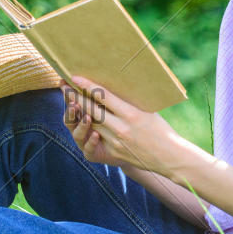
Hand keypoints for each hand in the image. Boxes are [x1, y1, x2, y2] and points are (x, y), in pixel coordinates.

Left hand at [61, 75, 187, 175]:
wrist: (169, 156)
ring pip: (91, 123)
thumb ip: (129, 101)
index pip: (104, 96)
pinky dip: (87, 128)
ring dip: (78, 112)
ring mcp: (116, 142)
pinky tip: (79, 120)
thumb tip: (112, 85)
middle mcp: (122, 128)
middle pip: (92, 109)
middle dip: (76, 97)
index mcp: (132, 114)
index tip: (75, 77)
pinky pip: (96, 138)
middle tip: (63, 86)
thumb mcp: (147, 110)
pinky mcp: (113, 153)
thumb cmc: (160, 129)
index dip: (88, 86)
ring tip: (69, 100)